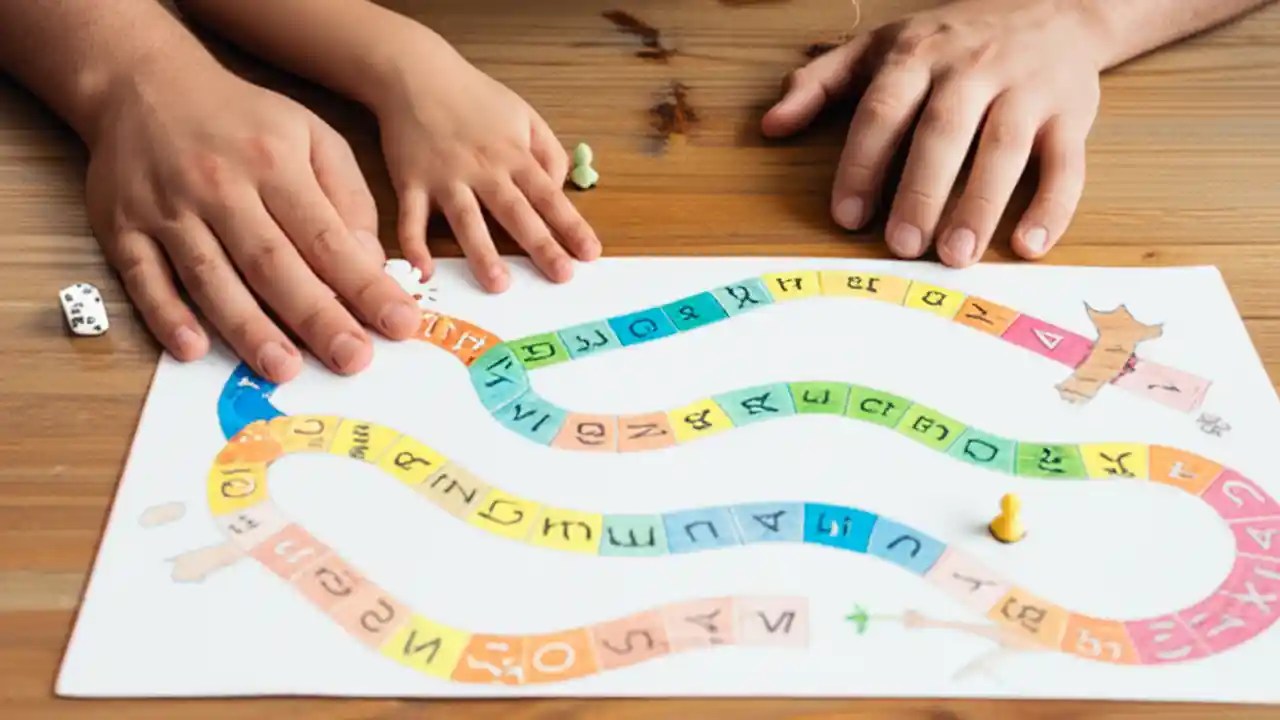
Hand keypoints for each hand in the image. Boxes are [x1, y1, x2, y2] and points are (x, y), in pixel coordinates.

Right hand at [85, 61, 421, 381]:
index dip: (365, 285)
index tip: (400, 324)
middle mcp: (221, 187)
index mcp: (274, 164)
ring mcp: (168, 210)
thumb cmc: (243, 123)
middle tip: (352, 359)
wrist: (143, 84)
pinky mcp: (124, 228)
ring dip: (247, 327)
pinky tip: (193, 348)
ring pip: (211, 278)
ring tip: (284, 369)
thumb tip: (369, 261)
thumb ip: (347, 196)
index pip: (327, 238)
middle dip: (316, 316)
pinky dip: (166, 315)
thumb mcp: (310, 135)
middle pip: (273, 263)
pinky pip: (144, 278)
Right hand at [372, 40, 599, 291]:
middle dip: (541, 246)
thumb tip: (559, 189)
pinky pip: (411, 219)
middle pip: (516, 212)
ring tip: (499, 284)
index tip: (590, 254)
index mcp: (513, 155)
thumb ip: (548, 152)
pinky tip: (424, 272)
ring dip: (482, 253)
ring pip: (466, 220)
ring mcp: (445, 178)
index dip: (571, 225)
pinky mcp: (411, 182)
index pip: (549, 196)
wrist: (416, 75)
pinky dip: (414, 246)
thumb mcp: (524, 115)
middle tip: (561, 276)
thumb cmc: (474, 98)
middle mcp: (482, 169)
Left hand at [762, 0, 1106, 266]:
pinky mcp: (1071, 113)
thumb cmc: (949, 39)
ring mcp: (1026, 89)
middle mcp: (973, 68)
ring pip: (1005, 146)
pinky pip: (1067, 162)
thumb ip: (821, 84)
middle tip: (901, 246)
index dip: (862, 163)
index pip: (884, 109)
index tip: (846, 216)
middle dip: (921, 190)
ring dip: (980, 204)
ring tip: (954, 256)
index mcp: (918, 55)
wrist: (1051, 5)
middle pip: (944, 130)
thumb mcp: (879, 46)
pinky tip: (1028, 245)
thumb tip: (770, 126)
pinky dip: (1052, 206)